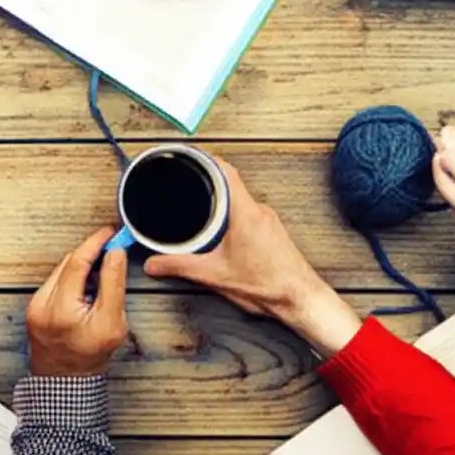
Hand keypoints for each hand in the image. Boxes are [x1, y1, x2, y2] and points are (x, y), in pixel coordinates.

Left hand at [26, 227, 128, 375]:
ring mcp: (35, 306)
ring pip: (61, 271)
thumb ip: (113, 285)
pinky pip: (56, 282)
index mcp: (62, 309)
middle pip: (68, 263)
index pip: (78, 261)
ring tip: (103, 269)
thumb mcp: (112, 323)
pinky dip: (72, 278)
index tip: (110, 233)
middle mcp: (43, 305)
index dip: (96, 243)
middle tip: (112, 246)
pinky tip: (87, 285)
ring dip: (82, 264)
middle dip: (91, 252)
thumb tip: (115, 254)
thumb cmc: (89, 358)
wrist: (65, 381)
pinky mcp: (34, 308)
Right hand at [143, 158, 361, 355]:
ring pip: (241, 202)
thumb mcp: (214, 275)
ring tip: (203, 211)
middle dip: (209, 184)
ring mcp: (269, 222)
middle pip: (231, 185)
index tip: (192, 155)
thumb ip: (180, 266)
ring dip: (222, 204)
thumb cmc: (269, 285)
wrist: (299, 299)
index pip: (226, 171)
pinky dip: (234, 217)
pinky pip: (250, 215)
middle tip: (190, 184)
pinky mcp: (273, 233)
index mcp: (246, 213)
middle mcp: (260, 212)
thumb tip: (155, 264)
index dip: (206, 159)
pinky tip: (224, 234)